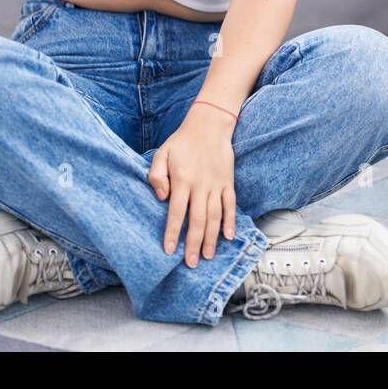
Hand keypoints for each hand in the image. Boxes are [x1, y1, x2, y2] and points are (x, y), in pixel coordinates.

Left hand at [148, 102, 237, 266]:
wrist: (209, 125)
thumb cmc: (182, 141)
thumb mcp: (162, 153)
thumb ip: (156, 175)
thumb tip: (161, 197)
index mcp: (182, 180)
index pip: (176, 212)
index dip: (173, 232)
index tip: (169, 250)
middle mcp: (200, 185)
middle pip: (198, 220)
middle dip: (194, 243)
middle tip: (191, 263)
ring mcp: (216, 185)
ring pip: (215, 216)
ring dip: (212, 238)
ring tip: (208, 256)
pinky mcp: (228, 182)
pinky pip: (230, 205)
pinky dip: (230, 221)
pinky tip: (228, 236)